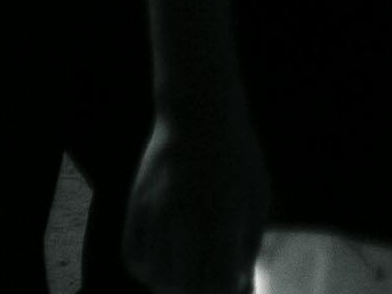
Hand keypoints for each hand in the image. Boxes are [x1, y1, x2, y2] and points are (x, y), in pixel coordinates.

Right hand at [128, 115, 265, 293]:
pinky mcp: (137, 206)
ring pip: (156, 276)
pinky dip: (146, 271)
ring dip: (171, 287)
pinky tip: (161, 268)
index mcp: (223, 218)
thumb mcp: (257, 195)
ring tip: (186, 281)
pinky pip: (134, 256)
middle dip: (200, 292)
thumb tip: (241, 282)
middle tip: (211, 285)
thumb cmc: (238, 157)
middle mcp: (186, 220)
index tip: (232, 289)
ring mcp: (157, 214)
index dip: (226, 292)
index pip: (219, 282)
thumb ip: (250, 243)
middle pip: (186, 285)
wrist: (199, 114)